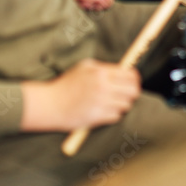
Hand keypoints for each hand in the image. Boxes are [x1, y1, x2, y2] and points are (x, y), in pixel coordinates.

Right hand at [21, 59, 141, 131]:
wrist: (50, 104)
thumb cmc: (66, 84)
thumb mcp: (84, 67)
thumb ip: (104, 67)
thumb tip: (123, 70)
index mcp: (101, 72)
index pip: (130, 75)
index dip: (135, 79)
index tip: (133, 81)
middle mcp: (103, 87)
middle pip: (133, 91)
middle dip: (132, 93)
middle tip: (126, 94)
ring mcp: (101, 103)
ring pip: (127, 105)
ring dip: (122, 104)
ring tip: (111, 103)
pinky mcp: (98, 117)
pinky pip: (117, 116)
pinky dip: (113, 114)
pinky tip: (103, 111)